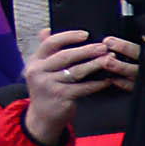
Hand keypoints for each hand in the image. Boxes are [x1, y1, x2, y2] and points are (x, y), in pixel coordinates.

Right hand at [18, 28, 125, 145]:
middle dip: (87, 50)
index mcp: (34, 61)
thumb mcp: (42, 69)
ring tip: (110, 59)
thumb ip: (46, 51)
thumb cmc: (48, 88)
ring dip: (95, 64)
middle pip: (65, 56)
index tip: (86, 34)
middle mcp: (37, 72)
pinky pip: (83, 88)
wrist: (43, 116)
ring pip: (76, 71)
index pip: (50, 43)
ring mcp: (47, 85)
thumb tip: (47, 29)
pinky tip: (108, 80)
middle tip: (104, 47)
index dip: (68, 36)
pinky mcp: (59, 97)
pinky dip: (97, 83)